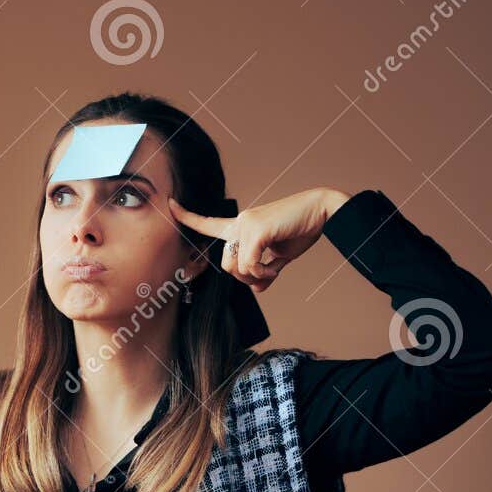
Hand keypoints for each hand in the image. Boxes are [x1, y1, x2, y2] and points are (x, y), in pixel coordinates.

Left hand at [169, 187, 349, 293]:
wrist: (321, 211)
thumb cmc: (301, 230)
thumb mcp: (280, 257)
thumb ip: (264, 270)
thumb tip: (257, 287)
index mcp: (242, 225)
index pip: (209, 223)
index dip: (188, 217)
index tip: (170, 205)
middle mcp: (240, 221)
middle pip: (226, 264)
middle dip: (244, 278)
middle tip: (265, 276)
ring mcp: (246, 223)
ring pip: (236, 267)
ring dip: (256, 276)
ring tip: (274, 268)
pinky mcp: (257, 228)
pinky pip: (250, 264)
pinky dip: (263, 272)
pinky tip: (275, 267)